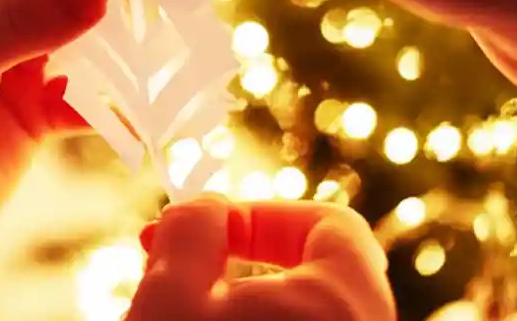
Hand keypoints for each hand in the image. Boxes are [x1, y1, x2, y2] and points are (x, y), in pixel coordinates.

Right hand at [128, 197, 392, 320]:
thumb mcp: (171, 292)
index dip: (262, 214)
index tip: (207, 231)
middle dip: (245, 260)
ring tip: (185, 311)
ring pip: (306, 315)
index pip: (333, 223)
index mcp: (346, 301)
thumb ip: (193, 228)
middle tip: (185, 271)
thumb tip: (208, 207)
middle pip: (320, 272)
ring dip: (245, 302)